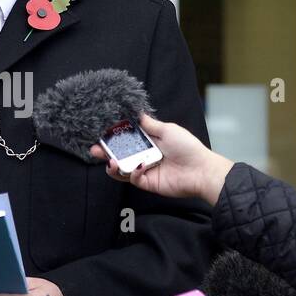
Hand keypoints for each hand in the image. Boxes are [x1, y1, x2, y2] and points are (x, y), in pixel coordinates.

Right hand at [88, 113, 231, 203]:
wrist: (200, 170)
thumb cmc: (187, 148)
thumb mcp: (167, 129)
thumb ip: (149, 124)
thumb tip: (137, 113)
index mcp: (149, 142)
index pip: (127, 139)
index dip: (114, 137)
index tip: (102, 133)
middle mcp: (145, 156)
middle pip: (120, 154)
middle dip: (106, 152)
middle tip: (95, 150)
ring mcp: (145, 170)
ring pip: (122, 169)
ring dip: (114, 165)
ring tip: (111, 161)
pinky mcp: (147, 183)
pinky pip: (133, 179)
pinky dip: (133, 173)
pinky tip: (139, 167)